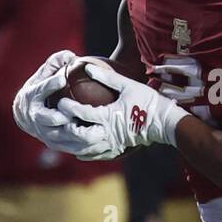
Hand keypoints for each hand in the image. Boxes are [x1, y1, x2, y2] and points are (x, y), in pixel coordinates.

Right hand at [12, 50, 112, 156]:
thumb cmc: (39, 89)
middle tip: (82, 111)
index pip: (40, 90)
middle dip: (64, 116)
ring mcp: (44, 133)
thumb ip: (55, 63)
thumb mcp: (43, 74)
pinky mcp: (55, 144)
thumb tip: (70, 55)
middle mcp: (36, 118)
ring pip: (61, 136)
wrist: (26, 115)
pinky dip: (84, 145)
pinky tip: (101, 141)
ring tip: (97, 129)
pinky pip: (70, 147)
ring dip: (77, 134)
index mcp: (32, 98)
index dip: (50, 84)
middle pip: (49, 119)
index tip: (63, 78)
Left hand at [56, 61, 188, 159]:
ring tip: (59, 138)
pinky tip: (76, 150)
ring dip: (70, 144)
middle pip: (79, 136)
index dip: (68, 108)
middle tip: (56, 122)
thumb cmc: (148, 101)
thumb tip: (88, 66)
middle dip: (64, 130)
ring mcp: (112, 144)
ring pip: (84, 149)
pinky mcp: (116, 151)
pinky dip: (84, 153)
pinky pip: (96, 155)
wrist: (166, 123)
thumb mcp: (128, 85)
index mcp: (109, 116)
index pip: (82, 114)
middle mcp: (108, 133)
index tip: (59, 101)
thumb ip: (107, 76)